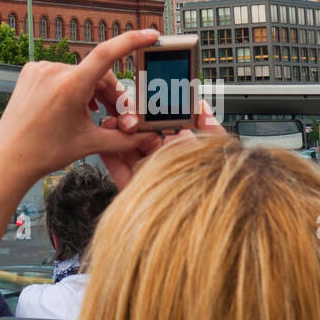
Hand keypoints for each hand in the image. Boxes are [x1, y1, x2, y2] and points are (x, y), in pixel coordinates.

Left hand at [0, 29, 170, 193]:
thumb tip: (148, 135)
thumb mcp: (90, 143)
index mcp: (71, 86)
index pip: (107, 53)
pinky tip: (75, 105)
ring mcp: (40, 68)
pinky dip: (73, 86)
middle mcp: (54, 71)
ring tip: (95, 114)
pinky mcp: (30, 71)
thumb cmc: (47, 152)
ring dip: (92, 90)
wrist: (9, 157)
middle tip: (118, 116)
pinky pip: (62, 73)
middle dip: (111, 93)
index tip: (150, 34)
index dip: (132, 41)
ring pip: (80, 74)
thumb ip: (123, 138)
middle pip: (97, 73)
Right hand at [99, 96, 223, 190]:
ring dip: (116, 134)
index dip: (147, 114)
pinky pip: (118, 169)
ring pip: (125, 150)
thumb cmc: (215, 185)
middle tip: (124, 112)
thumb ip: (210, 126)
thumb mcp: (215, 150)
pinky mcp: (134, 188)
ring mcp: (146, 174)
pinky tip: (103, 142)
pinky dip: (108, 155)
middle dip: (128, 123)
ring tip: (110, 121)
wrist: (204, 215)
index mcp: (178, 150)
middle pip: (138, 136)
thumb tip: (202, 105)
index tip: (139, 103)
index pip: (158, 126)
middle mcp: (160, 161)